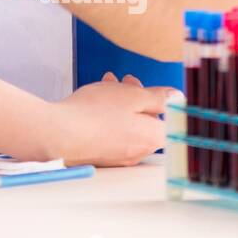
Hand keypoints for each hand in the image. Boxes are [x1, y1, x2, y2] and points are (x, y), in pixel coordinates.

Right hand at [46, 75, 176, 166]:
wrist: (59, 134)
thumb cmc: (95, 113)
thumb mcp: (132, 95)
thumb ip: (158, 97)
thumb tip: (178, 99)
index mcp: (153, 137)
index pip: (169, 119)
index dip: (159, 98)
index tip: (146, 85)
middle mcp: (140, 151)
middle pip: (147, 121)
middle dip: (137, 98)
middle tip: (124, 81)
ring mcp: (119, 156)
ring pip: (128, 125)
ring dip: (120, 103)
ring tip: (106, 85)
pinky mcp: (101, 155)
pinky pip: (112, 133)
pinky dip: (108, 116)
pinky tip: (94, 101)